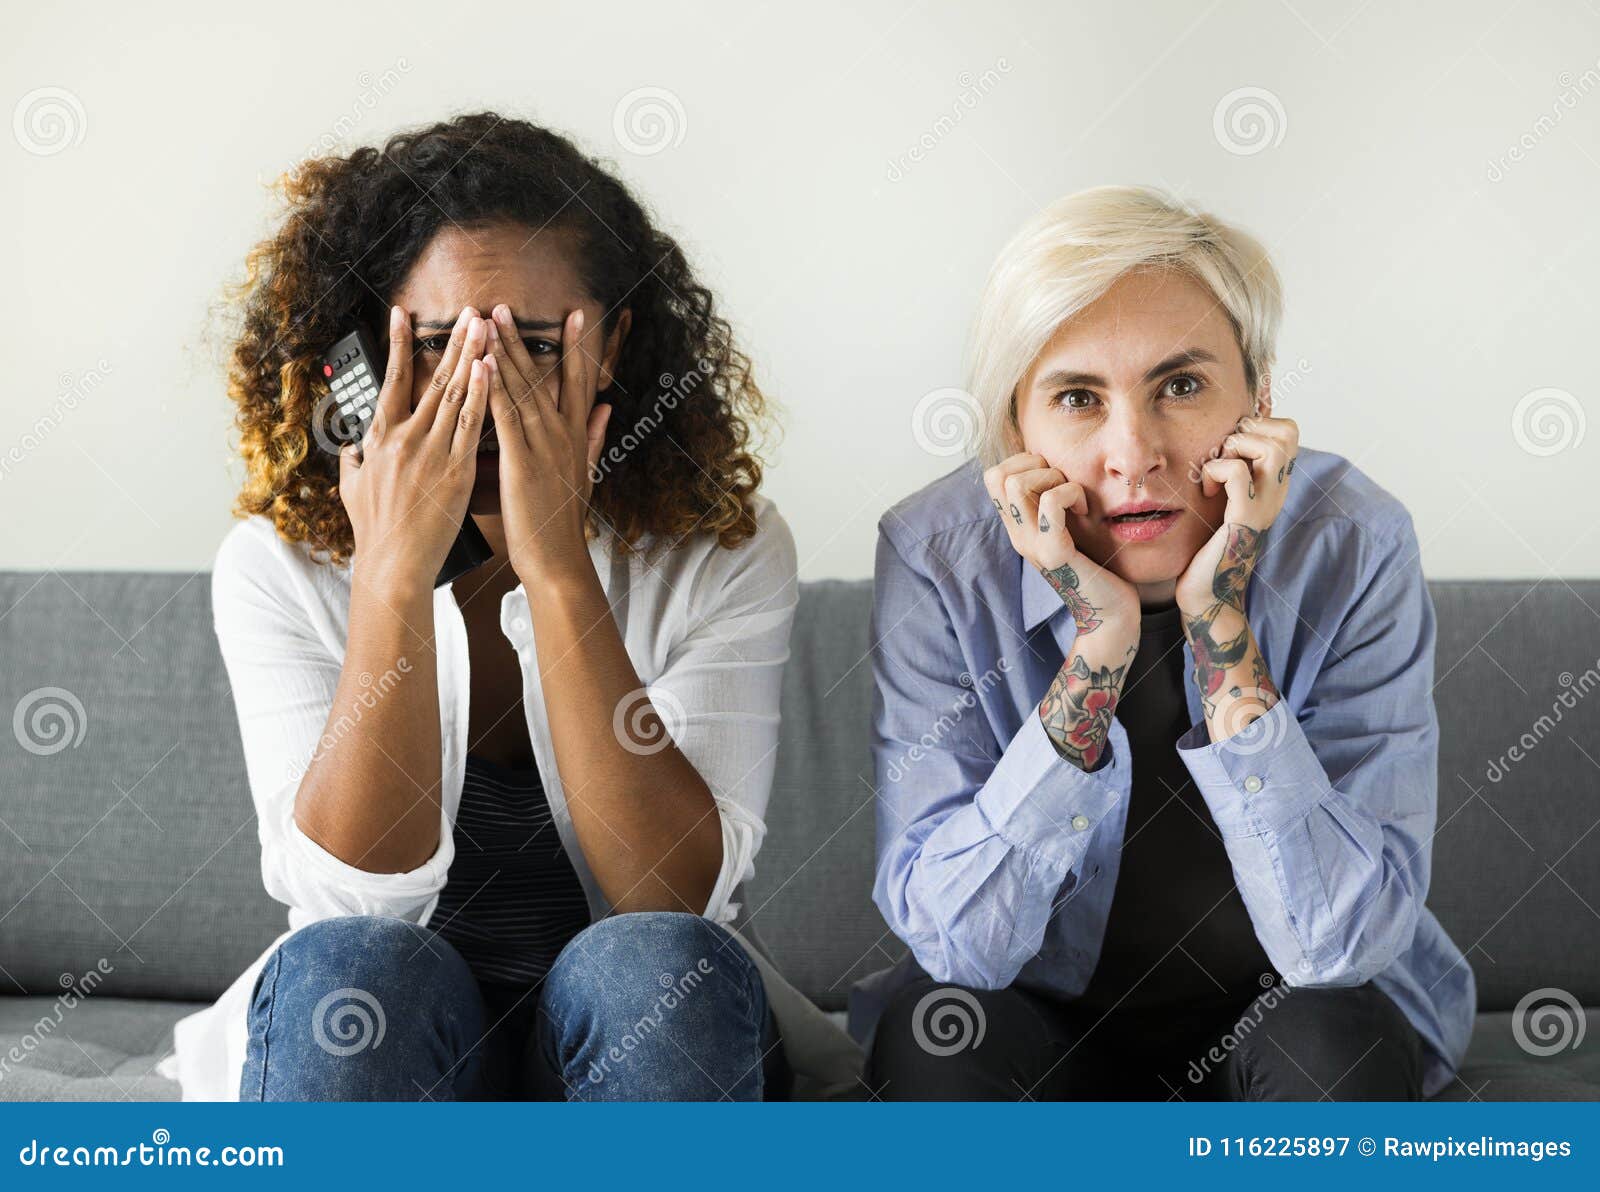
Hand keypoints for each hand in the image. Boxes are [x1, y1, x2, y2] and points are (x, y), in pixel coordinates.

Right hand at [339, 306, 488, 593]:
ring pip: (454, 394)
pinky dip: (482, 395)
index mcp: (378, 437)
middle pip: (432, 379)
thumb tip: (353, 447)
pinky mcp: (455, 471)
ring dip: (471, 357)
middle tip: (468, 312)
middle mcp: (403, 437)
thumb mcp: (351, 489)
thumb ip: (354, 462)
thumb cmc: (374, 530)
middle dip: (451, 342)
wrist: (393, 563)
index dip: (397, 343)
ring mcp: (430, 452)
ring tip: (484, 328)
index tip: (402, 313)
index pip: (390, 379)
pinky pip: (471, 425)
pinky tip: (490, 370)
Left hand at [483, 304, 612, 585]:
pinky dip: (493, 390)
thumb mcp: (586, 474)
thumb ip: (595, 438)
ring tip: (487, 323)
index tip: (573, 316)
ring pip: (522, 391)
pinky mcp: (521, 462)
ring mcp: (543, 447)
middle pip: (544, 378)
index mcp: (577, 437)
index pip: (578, 382)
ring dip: (503, 355)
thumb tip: (607, 409)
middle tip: (504, 308)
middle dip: (522, 341)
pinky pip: (505, 418)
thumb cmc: (564, 521)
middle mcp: (562, 435)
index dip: (575, 348)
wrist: (557, 557)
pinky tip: (481, 366)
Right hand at [983, 452, 1139, 634]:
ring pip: (1015, 484)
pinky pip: (1049, 502)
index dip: (1023, 462)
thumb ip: (1056, 506)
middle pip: (997, 475)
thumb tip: (1059, 470)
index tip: (1055, 480)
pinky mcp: (1054, 553)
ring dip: (1053, 478)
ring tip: (1075, 500)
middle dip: (1036, 465)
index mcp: (1019, 528)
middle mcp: (1018, 535)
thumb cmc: (1099, 566)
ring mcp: (1031, 545)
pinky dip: (1071, 493)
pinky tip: (1086, 511)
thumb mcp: (1069, 529)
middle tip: (1064, 485)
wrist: (1112, 613)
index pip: (993, 476)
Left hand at [1174, 413, 1299, 618]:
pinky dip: (1215, 471)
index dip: (1259, 424)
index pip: (1289, 430)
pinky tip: (1206, 490)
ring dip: (1235, 447)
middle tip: (1225, 455)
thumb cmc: (1207, 547)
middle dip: (1249, 429)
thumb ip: (1230, 472)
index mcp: (1274, 485)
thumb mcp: (1223, 500)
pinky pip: (1236, 472)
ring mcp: (1264, 506)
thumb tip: (1220, 440)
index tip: (1230, 448)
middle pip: (1288, 431)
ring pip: (1271, 446)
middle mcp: (1276, 492)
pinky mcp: (1243, 520)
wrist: (1208, 594)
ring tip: (1217, 471)